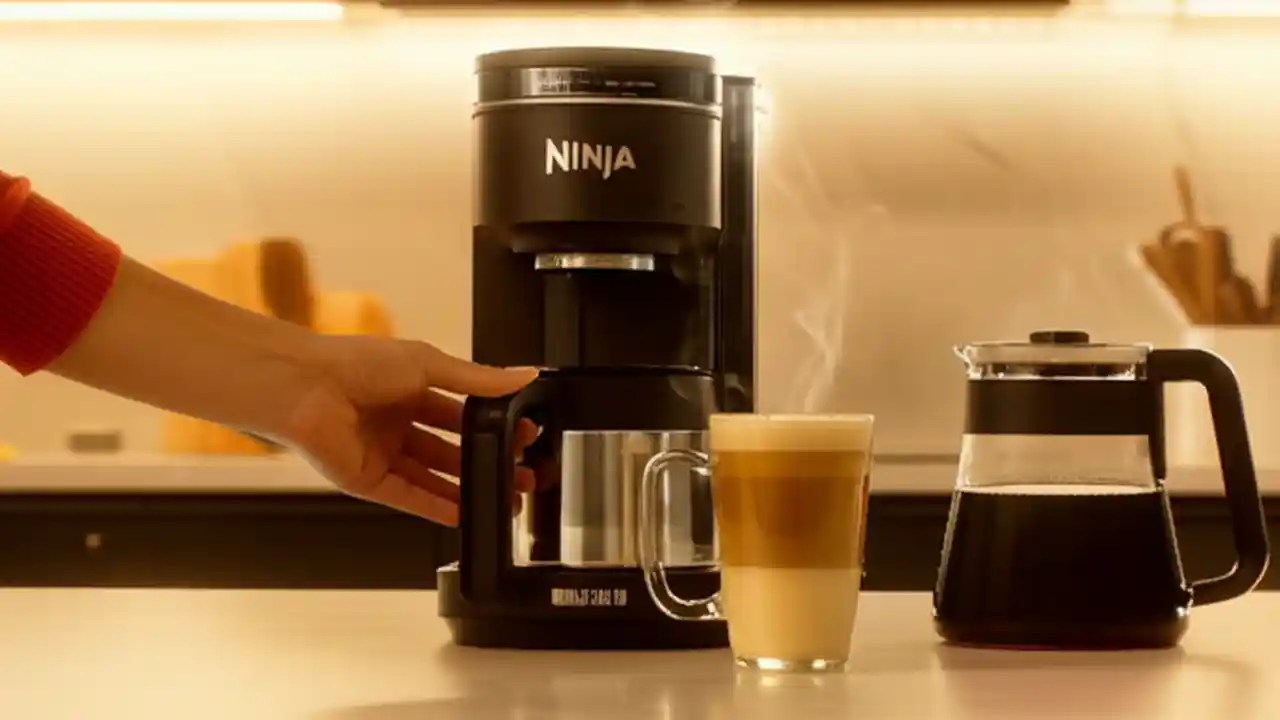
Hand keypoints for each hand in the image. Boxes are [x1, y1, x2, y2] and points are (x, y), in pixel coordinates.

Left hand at [280, 335, 538, 524]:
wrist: (304, 387)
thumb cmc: (354, 363)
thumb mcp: (428, 363)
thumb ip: (477, 379)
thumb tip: (522, 375)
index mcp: (409, 388)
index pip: (460, 413)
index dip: (490, 425)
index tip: (519, 434)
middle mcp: (395, 422)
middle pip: (450, 450)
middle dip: (484, 462)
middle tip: (518, 474)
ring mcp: (382, 454)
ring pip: (433, 478)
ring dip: (466, 490)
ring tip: (502, 499)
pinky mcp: (367, 480)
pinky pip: (409, 498)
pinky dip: (437, 507)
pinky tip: (464, 514)